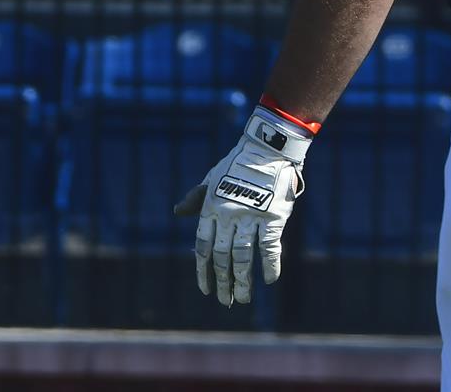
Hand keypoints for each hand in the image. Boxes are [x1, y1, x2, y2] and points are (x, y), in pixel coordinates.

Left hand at [172, 107, 311, 305]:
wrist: (266, 149)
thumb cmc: (237, 165)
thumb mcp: (211, 179)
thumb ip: (196, 199)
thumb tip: (176, 213)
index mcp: (211, 208)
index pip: (202, 246)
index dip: (202, 270)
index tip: (204, 289)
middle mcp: (228, 216)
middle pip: (221, 256)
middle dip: (222, 282)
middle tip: (224, 301)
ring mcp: (251, 217)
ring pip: (243, 257)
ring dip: (242, 281)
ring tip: (242, 299)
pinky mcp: (273, 217)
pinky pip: (270, 247)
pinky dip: (270, 266)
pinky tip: (268, 281)